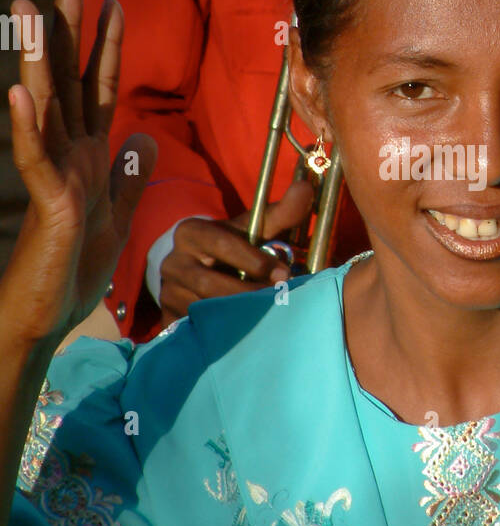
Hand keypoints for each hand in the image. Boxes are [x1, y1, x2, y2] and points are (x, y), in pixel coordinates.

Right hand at [2, 0, 155, 348]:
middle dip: (69, 32)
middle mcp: (70, 156)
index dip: (107, 46)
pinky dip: (27, 127)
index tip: (114, 1)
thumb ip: (131, 177)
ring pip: (46, 108)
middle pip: (69, 83)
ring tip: (28, 13)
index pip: (100, 89)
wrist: (47, 317)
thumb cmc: (76, 270)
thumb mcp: (119, 217)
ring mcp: (56, 176)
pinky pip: (35, 160)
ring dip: (38, 60)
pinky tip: (18, 92)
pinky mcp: (49, 204)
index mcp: (91, 155)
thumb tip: (144, 139)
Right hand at [158, 180, 313, 323]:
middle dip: (248, 293)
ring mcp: (168, 293)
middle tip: (280, 300)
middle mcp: (172, 263)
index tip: (285, 274)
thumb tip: (305, 188)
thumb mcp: (250, 228)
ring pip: (204, 310)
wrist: (194, 269)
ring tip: (269, 320)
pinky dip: (223, 333)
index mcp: (191, 233)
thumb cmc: (230, 246)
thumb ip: (279, 212)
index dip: (255, 260)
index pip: (222, 244)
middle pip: (210, 284)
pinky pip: (197, 330)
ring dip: (238, 317)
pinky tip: (247, 336)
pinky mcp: (169, 319)